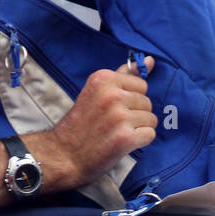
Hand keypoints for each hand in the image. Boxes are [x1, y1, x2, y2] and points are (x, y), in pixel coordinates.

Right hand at [30, 58, 156, 190]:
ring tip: (118, 133)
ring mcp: (119, 117)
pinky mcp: (125, 137)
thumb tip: (150, 60)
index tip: (114, 108)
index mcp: (103, 79)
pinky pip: (150, 134)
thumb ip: (123, 76)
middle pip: (147, 102)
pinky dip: (140, 141)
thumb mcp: (96, 92)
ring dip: (139, 129)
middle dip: (136, 114)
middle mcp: (112, 95)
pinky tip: (123, 143)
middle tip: (114, 124)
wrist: (64, 154)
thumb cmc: (81, 124)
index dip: (131, 99)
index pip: (141, 85)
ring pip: (151, 119)